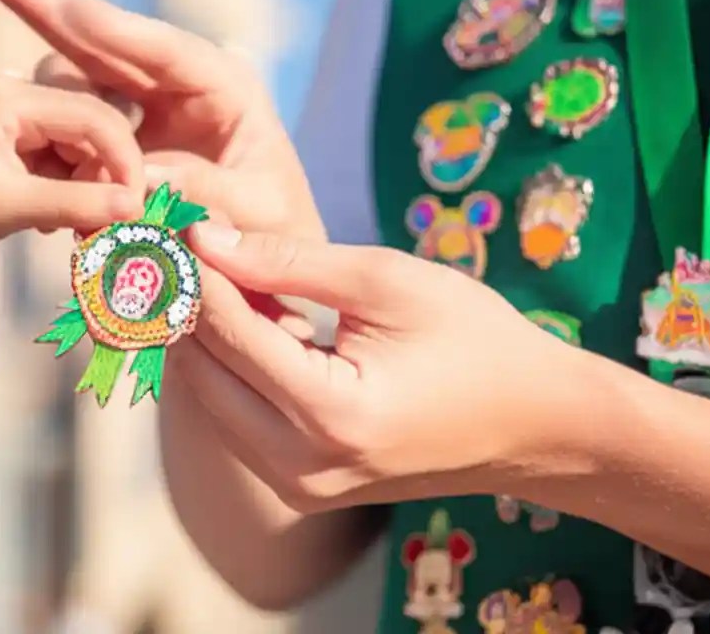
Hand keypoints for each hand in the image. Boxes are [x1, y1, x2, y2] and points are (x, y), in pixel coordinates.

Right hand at [0, 0, 323, 239]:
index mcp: (226, 90)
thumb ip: (210, 191)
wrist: (270, 264)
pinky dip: (50, 147)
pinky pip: (74, 137)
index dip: (120, 32)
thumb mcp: (261, 212)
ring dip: (44, 92)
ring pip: (80, 87)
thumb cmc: (282, 232)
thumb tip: (141, 175)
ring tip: (4, 57)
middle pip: (106, 45)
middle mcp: (177, 90)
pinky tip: (25, 154)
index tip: (74, 12)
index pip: (170, 52)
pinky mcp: (116, 147)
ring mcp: (141, 115)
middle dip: (48, 9)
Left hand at [0, 73, 142, 272]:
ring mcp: (11, 123)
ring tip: (78, 234)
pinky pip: (59, 166)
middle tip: (110, 227)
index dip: (125, 161)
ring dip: (87, 192)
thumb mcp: (9, 208)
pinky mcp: (9, 149)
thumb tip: (138, 207)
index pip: (94, 116)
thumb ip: (77, 204)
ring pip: (79, 152)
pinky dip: (67, 196)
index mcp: (10, 96)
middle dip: (106, 178)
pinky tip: (53, 227)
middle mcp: (14, 97)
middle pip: (92, 130)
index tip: (139, 207)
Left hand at [183, 222, 588, 512]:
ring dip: (202, 334)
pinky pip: (238, 417)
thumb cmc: (475, 340)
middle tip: (175, 240)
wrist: (536, 425)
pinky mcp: (299, 487)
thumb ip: (287, 261)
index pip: (227, 333)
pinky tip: (245, 313)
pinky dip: (232, 365)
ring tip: (211, 268)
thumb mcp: (385, 280)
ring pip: (211, 397)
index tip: (173, 220)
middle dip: (181, 303)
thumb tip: (202, 238)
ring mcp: (297, 487)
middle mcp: (300, 466)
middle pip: (202, 372)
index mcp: (330, 415)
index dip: (193, 270)